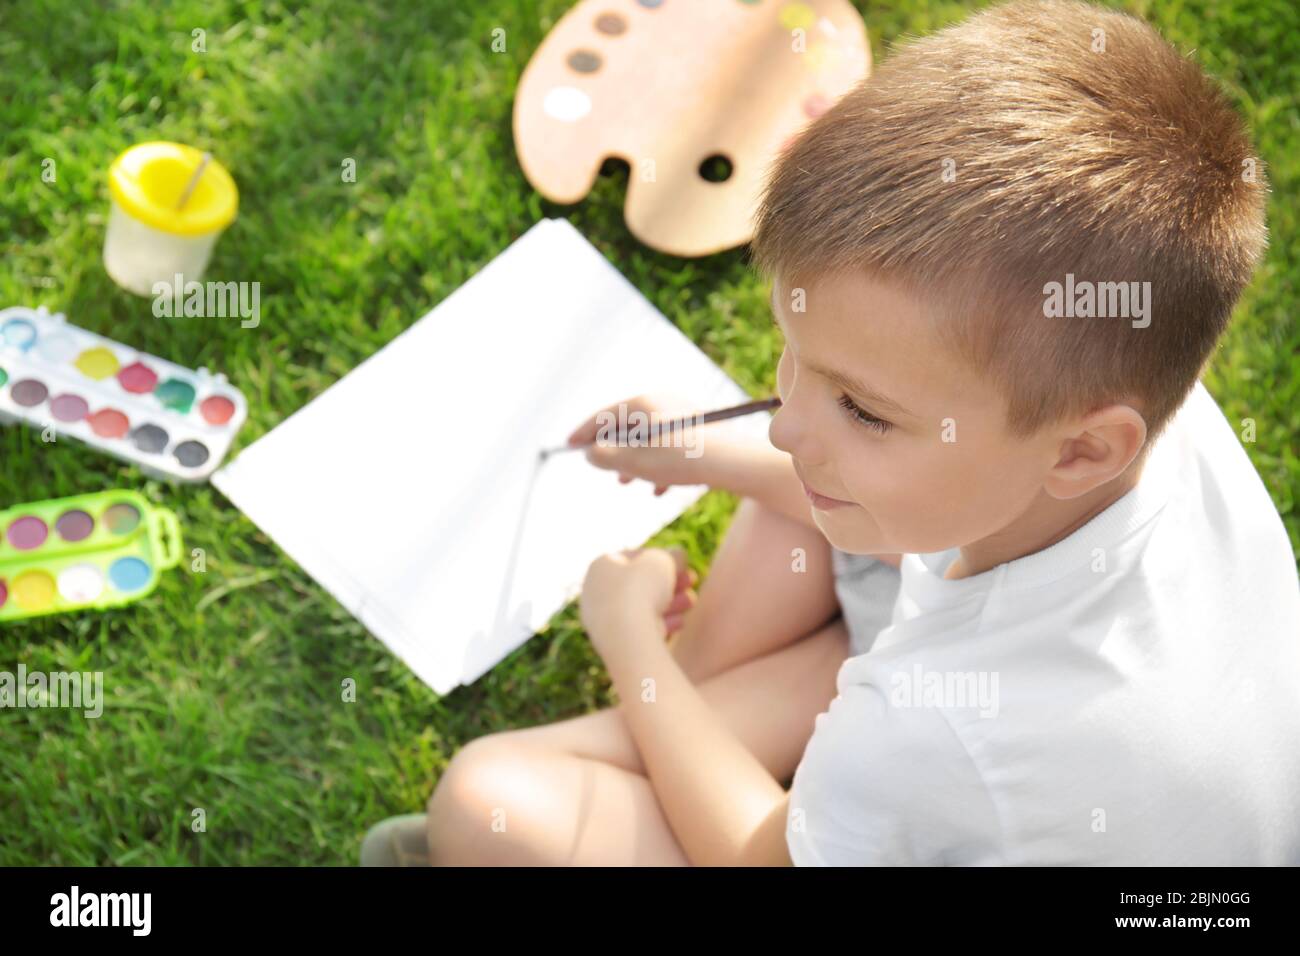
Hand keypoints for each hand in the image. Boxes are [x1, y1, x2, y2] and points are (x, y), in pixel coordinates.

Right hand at [566, 393, 714, 494]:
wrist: (733, 461)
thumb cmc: (681, 460)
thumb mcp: (634, 462)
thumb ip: (605, 457)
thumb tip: (591, 453)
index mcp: (644, 403)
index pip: (605, 415)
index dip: (584, 432)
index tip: (569, 445)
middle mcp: (663, 402)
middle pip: (627, 425)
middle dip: (613, 450)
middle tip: (602, 468)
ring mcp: (683, 414)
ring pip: (649, 438)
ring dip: (634, 461)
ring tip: (626, 482)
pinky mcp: (700, 430)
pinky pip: (670, 446)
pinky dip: (659, 465)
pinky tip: (661, 490)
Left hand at [580, 547, 694, 656]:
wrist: (627, 636)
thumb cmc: (641, 589)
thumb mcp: (662, 561)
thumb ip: (671, 555)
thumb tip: (678, 555)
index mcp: (600, 566)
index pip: (635, 557)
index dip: (663, 558)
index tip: (683, 563)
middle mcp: (595, 592)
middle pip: (639, 583)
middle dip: (669, 582)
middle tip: (692, 582)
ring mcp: (601, 619)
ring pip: (641, 607)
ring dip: (669, 602)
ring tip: (691, 602)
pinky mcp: (612, 642)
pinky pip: (639, 628)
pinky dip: (660, 624)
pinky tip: (680, 623)